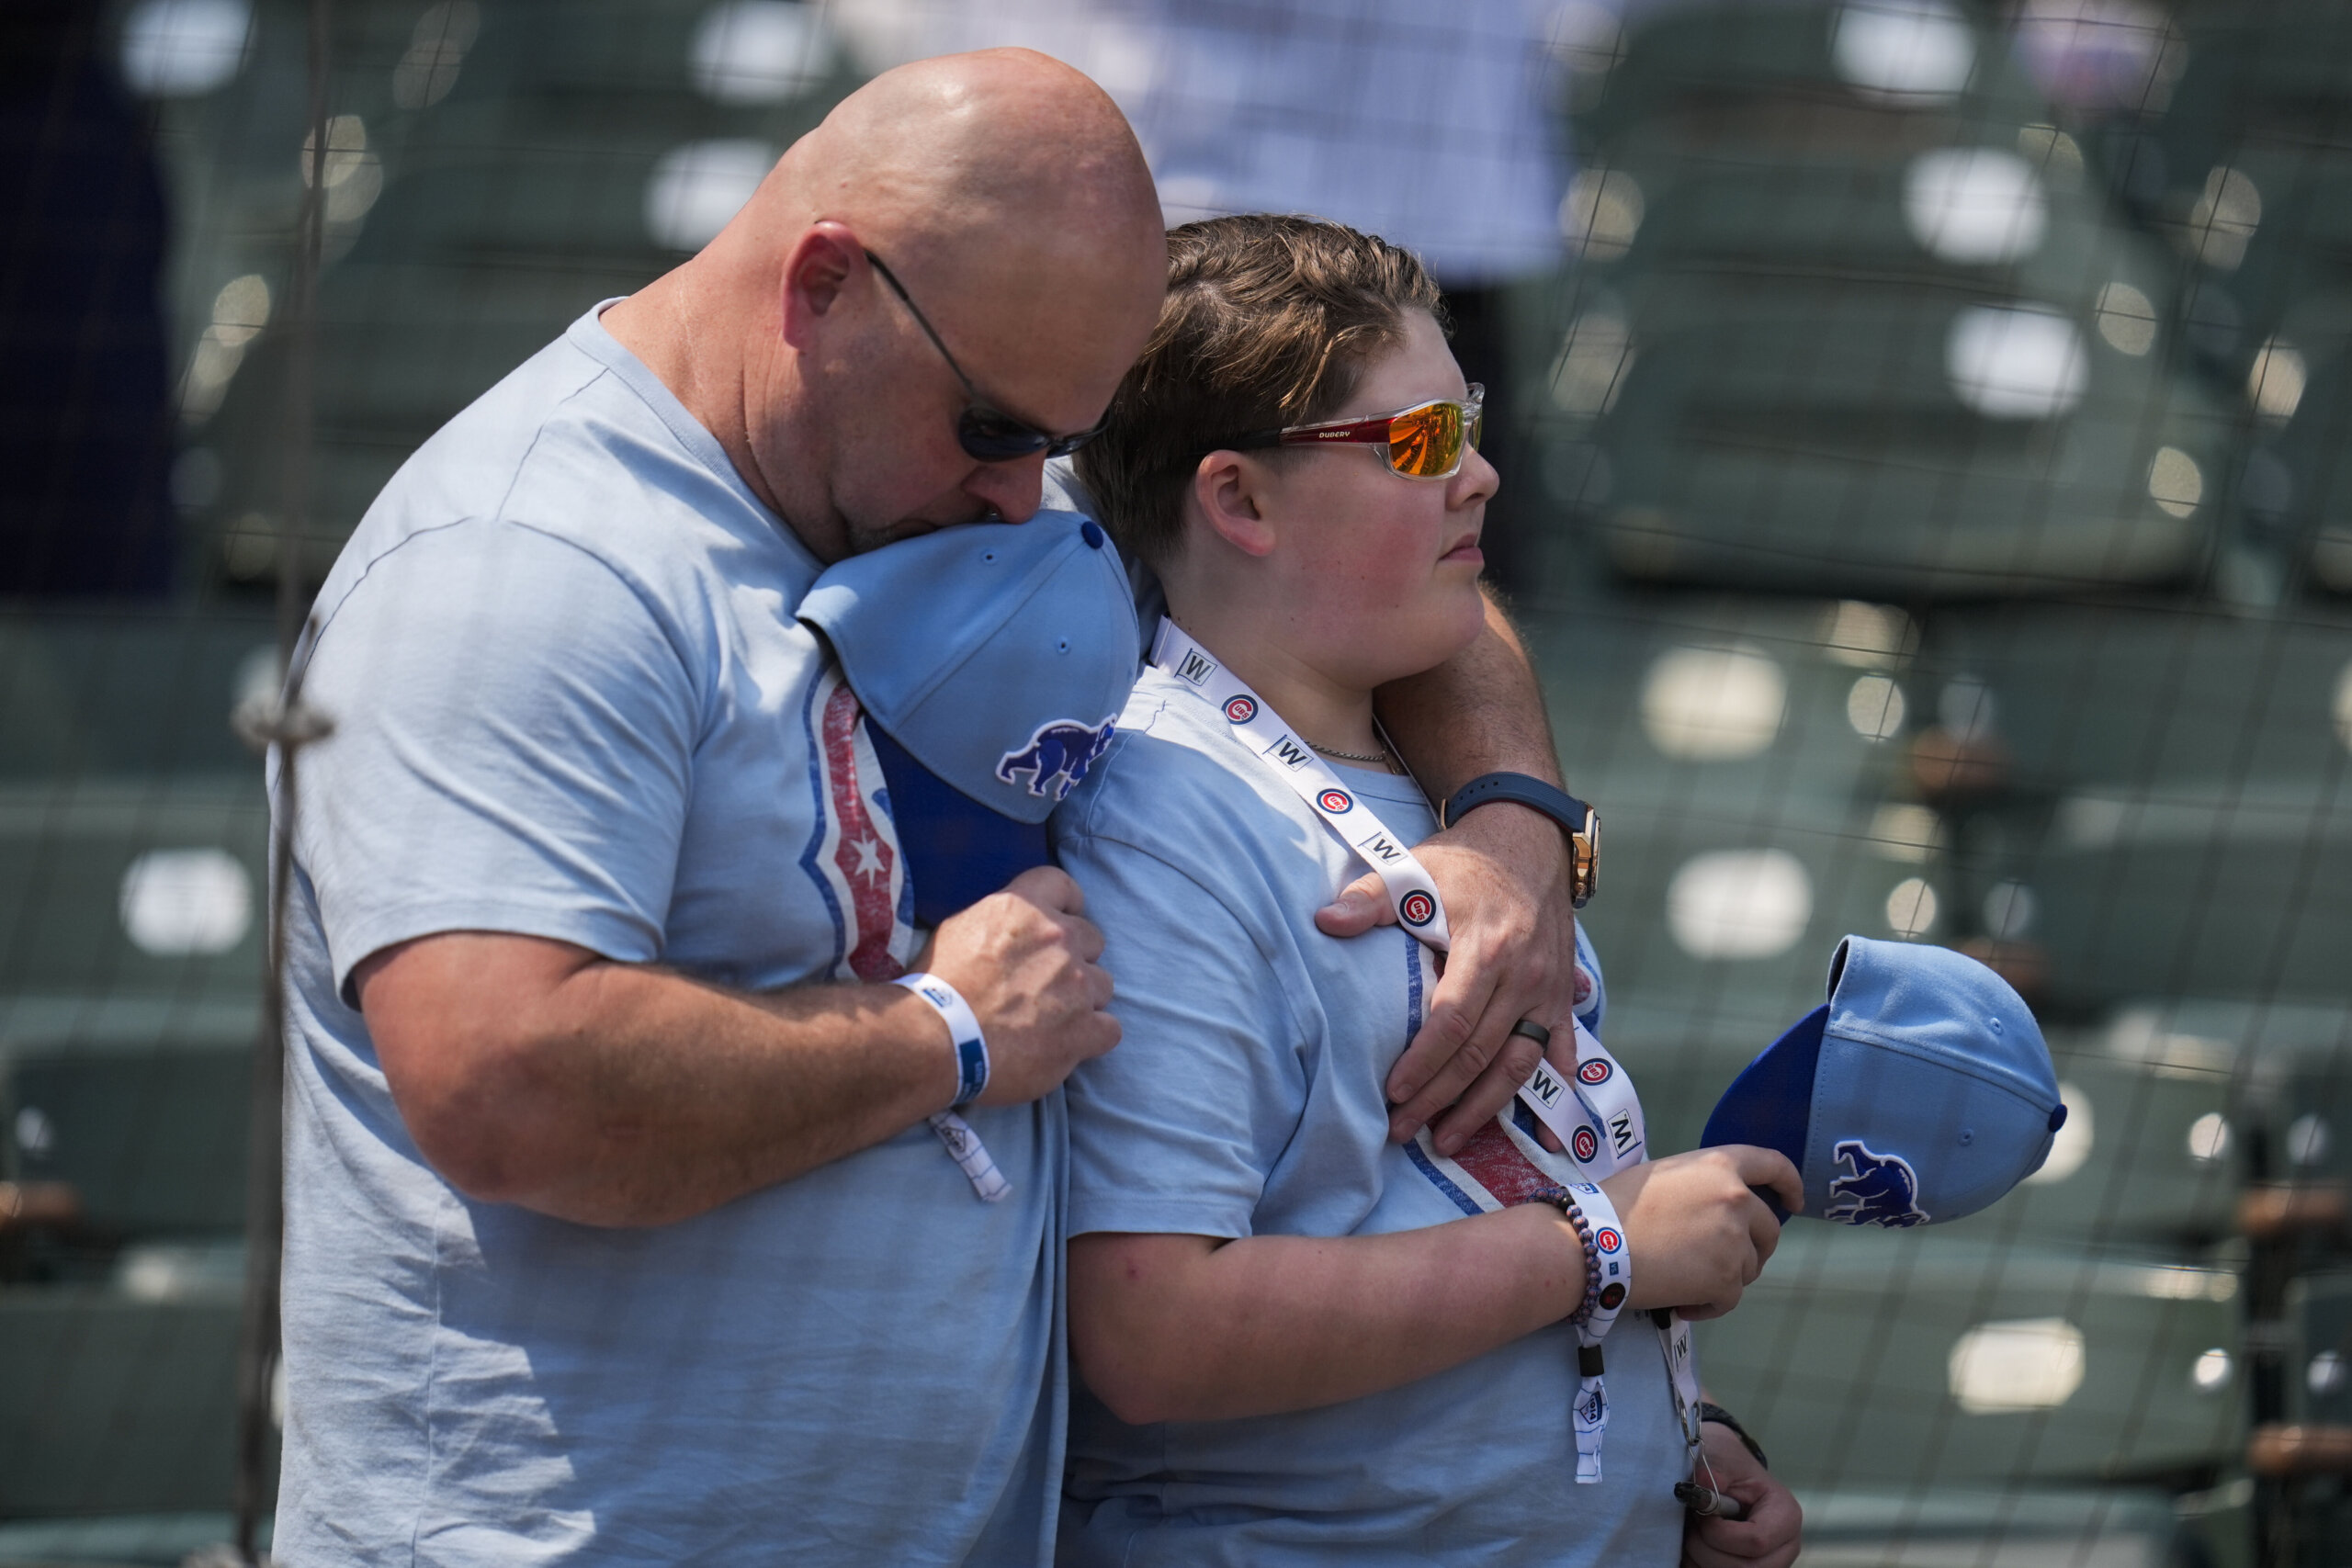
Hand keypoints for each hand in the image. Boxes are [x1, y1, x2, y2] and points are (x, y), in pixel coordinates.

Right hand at [921, 866, 1119, 1104]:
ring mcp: (1076, 985)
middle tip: (1046, 983)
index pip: (1063, 886)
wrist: (933, 1038)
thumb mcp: (959, 930)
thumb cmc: (935, 988)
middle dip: (1075, 958)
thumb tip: (1009, 932)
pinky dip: (1091, 1037)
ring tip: (1051, 1019)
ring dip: (1083, 999)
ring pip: (1103, 986)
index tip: (1061, 921)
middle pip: (1092, 940)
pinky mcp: (1082, 1030)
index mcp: (1025, 907)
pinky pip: (1109, 1029)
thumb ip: (998, 923)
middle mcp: (1058, 938)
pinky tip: (1066, 1044)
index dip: (1066, 905)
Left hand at [1316, 802, 1577, 1155]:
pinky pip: (1560, 1050)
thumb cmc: (1463, 860)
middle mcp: (1524, 975)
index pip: (1453, 1021)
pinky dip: (1551, 1091)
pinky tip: (1540, 1131)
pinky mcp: (1563, 994)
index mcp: (1487, 948)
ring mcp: (1549, 989)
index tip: (1392, 1093)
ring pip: (1519, 1064)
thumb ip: (1370, 898)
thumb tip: (1324, 921)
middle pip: (1482, 1054)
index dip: (1423, 1063)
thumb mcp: (1414, 869)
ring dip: (1485, 1108)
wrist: (1529, 836)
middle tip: (1403, 1132)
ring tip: (1448, 1140)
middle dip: (1441, 1099)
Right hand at [1600, 1146, 1798, 1319]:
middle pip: (1769, 1230)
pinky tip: (1682, 1303)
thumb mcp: (1663, 1176)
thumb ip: (1700, 1185)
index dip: (1790, 1183)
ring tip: (1685, 1280)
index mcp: (1719, 1165)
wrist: (1594, 1244)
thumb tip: (1715, 1208)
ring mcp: (1734, 1241)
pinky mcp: (1725, 1280)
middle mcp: (1737, 1199)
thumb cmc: (1616, 1205)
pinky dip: (1708, 1305)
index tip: (1794, 1200)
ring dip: (1724, 1278)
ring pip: (1749, 1268)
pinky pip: (1729, 1299)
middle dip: (1752, 1248)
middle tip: (1720, 1261)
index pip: (1773, 1164)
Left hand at [1683, 1419, 1801, 1567]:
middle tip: (1692, 1525)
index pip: (1756, 1541)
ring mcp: (1769, 1563)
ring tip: (1692, 1532)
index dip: (1718, 1532)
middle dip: (1706, 1550)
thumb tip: (1702, 1483)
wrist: (1721, 1472)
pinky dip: (1698, 1565)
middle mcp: (1784, 1547)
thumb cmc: (1724, 1463)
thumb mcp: (1720, 1455)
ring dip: (1699, 1558)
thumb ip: (1713, 1469)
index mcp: (1785, 1515)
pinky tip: (1694, 1546)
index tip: (1701, 1512)